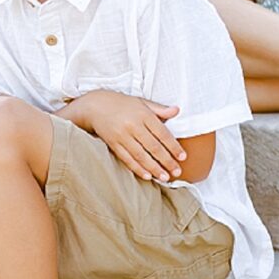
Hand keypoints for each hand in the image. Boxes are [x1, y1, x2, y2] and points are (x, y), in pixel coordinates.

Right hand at [60, 91, 185, 183]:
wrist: (95, 105)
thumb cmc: (121, 104)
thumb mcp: (141, 102)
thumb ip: (159, 109)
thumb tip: (177, 110)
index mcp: (143, 114)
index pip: (162, 133)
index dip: (173, 146)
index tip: (183, 157)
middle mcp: (132, 125)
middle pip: (153, 146)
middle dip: (167, 161)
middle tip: (177, 171)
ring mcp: (121, 136)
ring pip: (141, 155)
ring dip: (154, 168)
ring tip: (164, 177)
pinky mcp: (113, 143)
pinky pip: (127, 158)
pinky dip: (137, 168)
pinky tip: (146, 176)